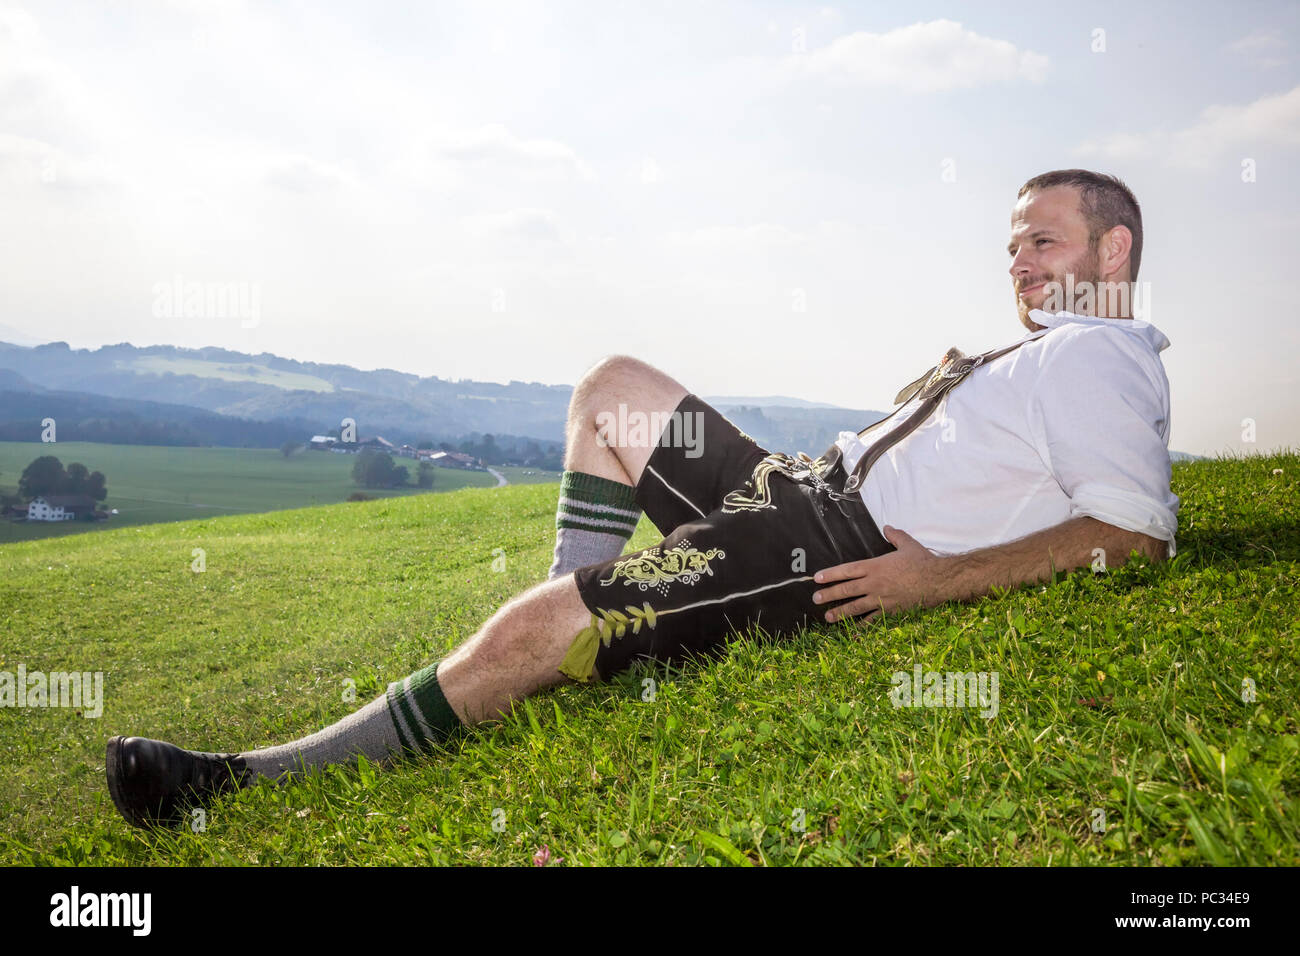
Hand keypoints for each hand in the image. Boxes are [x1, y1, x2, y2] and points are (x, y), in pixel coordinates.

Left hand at [810, 526, 943, 622]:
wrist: (938, 581)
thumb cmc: (923, 561)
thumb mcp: (908, 544)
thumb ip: (895, 536)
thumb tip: (887, 527)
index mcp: (875, 566)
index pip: (847, 570)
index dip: (831, 574)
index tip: (817, 578)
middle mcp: (875, 583)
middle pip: (846, 589)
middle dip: (829, 594)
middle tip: (815, 598)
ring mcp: (882, 599)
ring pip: (856, 607)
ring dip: (840, 612)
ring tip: (827, 617)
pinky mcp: (891, 611)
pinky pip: (873, 620)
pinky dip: (862, 626)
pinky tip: (852, 631)